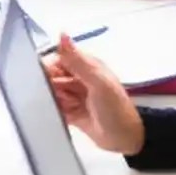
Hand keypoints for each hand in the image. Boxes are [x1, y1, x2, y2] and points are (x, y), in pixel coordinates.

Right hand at [43, 33, 143, 154]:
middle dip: (53, 86)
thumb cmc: (115, 109)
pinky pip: (54, 107)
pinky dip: (54, 111)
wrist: (125, 140)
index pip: (58, 58)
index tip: (50, 78)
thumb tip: (62, 34)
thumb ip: (77, 60)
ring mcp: (75, 96)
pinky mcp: (71, 112)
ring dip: (55, 100)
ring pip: (52, 92)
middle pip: (52, 76)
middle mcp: (79, 78)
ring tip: (71, 108)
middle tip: (67, 97)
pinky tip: (63, 116)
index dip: (50, 67)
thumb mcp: (98, 82)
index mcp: (86, 66)